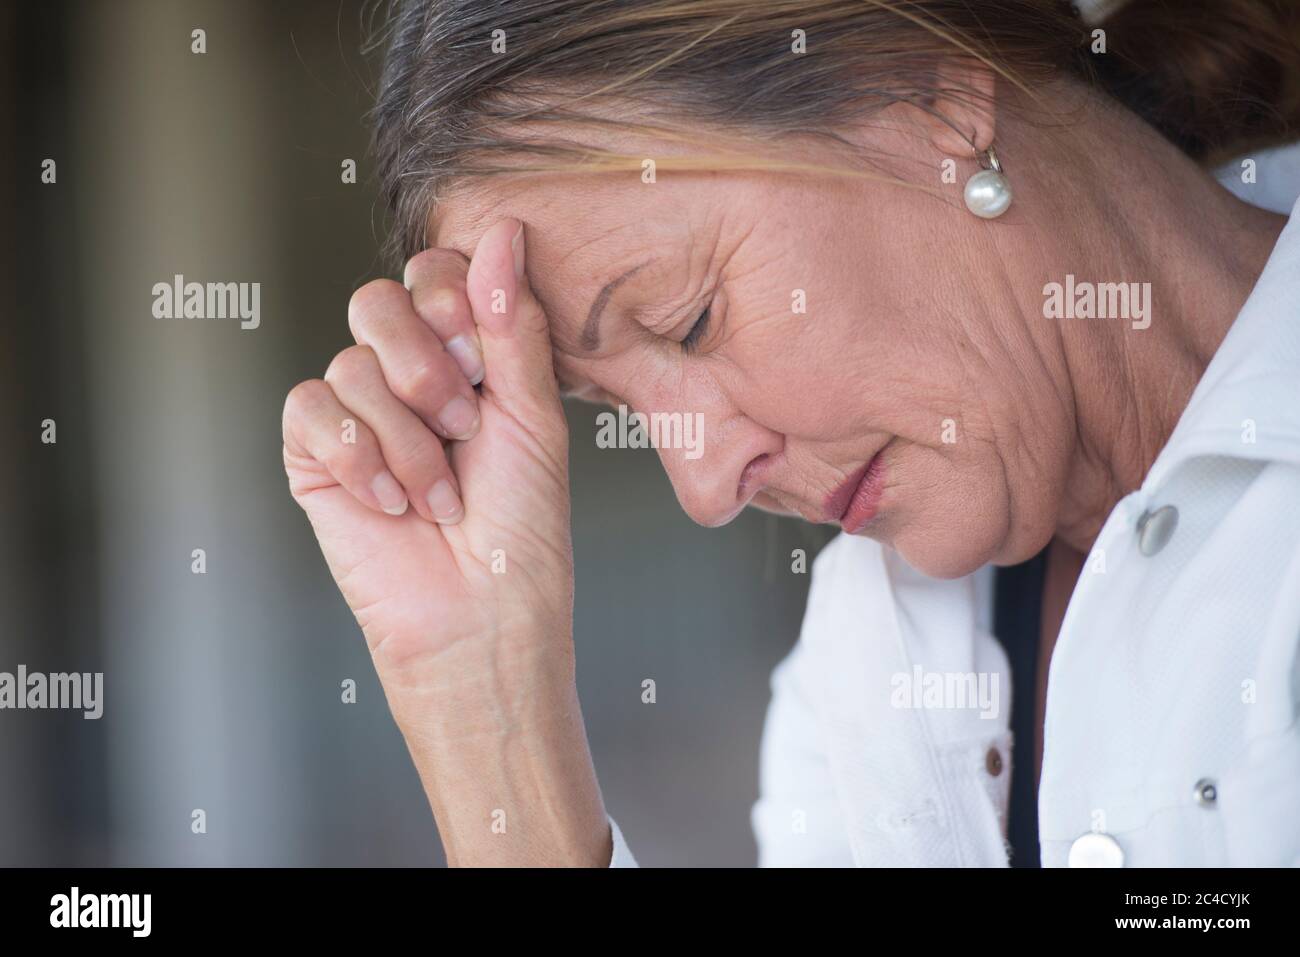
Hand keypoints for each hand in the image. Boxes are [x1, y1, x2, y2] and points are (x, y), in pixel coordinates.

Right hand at [283, 219, 608, 865]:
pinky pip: (309, 408)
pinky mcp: (314, 453)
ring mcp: (357, 413)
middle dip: (425, 365)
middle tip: (463, 425)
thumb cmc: (521, 529)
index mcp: (466, 358)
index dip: (452, 302)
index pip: (435, 275)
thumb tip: (505, 232)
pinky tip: (390, 502)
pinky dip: (358, 456)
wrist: (481, 617)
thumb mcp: (534, 417)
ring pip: (351, 363)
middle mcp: (407, 376)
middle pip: (379, 300)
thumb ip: (512, 323)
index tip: (483, 361)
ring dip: (406, 439)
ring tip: (438, 494)